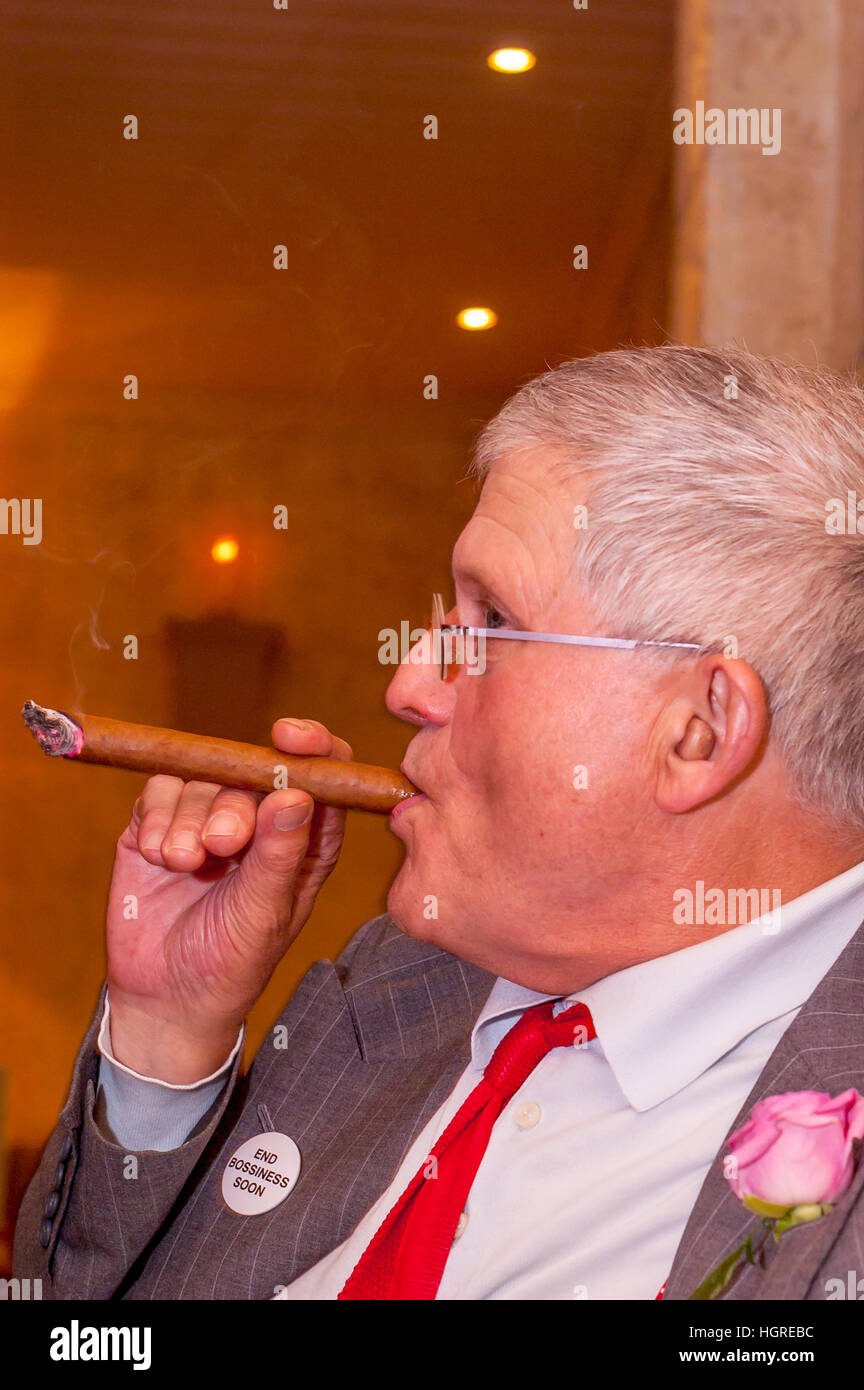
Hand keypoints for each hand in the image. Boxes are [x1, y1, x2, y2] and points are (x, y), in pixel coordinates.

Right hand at [105, 718, 351, 1081]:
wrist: (166, 998)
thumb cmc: (233, 962)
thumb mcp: (264, 912)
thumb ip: (280, 853)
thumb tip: (296, 793)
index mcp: (303, 840)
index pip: (320, 774)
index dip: (312, 747)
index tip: (289, 737)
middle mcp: (258, 823)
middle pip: (250, 774)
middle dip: (233, 805)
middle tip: (221, 846)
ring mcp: (206, 820)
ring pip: (203, 780)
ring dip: (190, 819)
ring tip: (183, 864)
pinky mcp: (159, 825)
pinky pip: (161, 790)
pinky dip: (158, 817)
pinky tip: (160, 855)